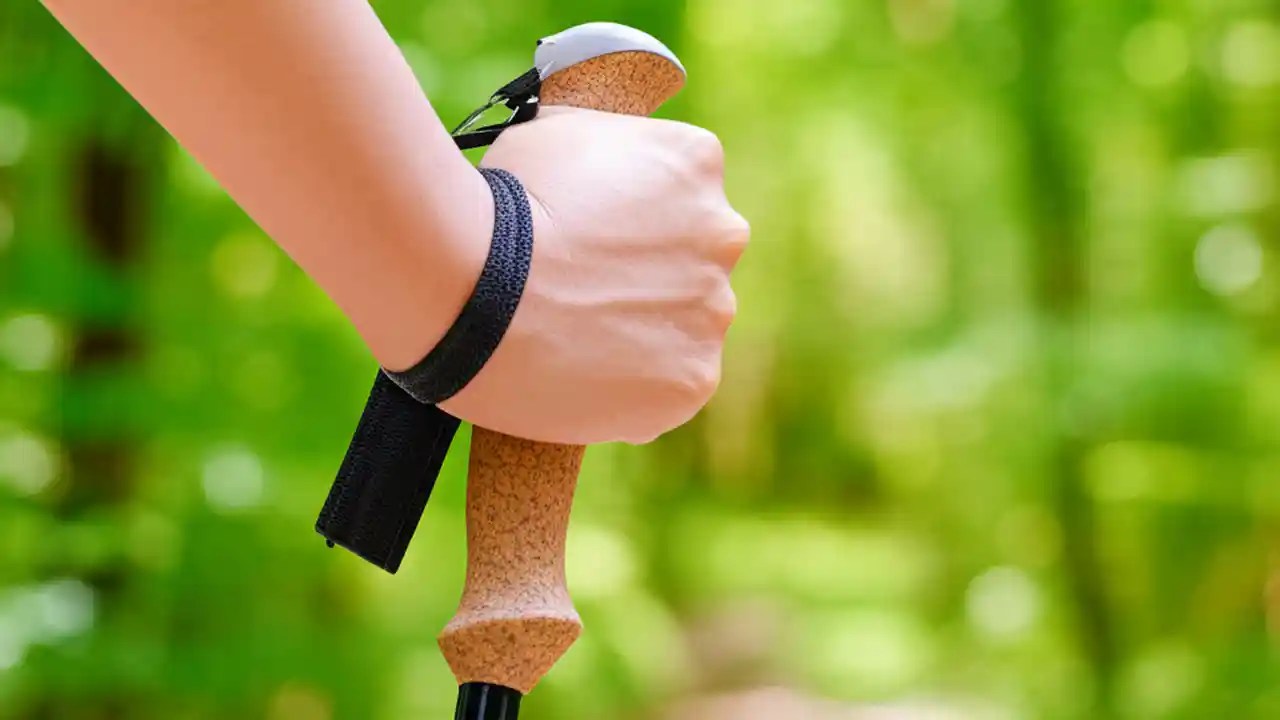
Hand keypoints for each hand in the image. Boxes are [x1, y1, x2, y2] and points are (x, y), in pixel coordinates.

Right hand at [438, 107, 748, 444]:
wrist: (473, 288)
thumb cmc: (499, 206)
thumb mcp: (552, 138)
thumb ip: (600, 154)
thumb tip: (593, 177)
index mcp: (696, 163)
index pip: (679, 192)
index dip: (626, 219)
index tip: (586, 240)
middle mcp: (722, 235)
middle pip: (690, 263)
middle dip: (644, 278)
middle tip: (578, 294)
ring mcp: (712, 313)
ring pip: (681, 328)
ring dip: (638, 335)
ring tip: (568, 339)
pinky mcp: (692, 381)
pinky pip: (667, 387)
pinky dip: (630, 389)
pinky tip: (577, 374)